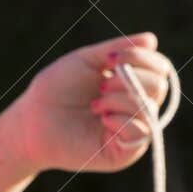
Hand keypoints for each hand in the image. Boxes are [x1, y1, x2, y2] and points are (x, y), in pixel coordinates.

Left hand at [9, 31, 175, 175]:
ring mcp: (131, 130)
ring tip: (95, 104)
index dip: (143, 58)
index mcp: (130, 83)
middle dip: (130, 79)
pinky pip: (141, 132)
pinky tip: (102, 119)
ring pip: (149, 107)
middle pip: (160, 86)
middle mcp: (136, 107)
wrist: (32, 121)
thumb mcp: (87, 61)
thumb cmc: (56, 90)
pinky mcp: (123, 152)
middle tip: (101, 85)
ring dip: (120, 99)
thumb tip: (152, 39)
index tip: (112, 59)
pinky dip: (122, 120)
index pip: (159, 68)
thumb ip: (118, 49)